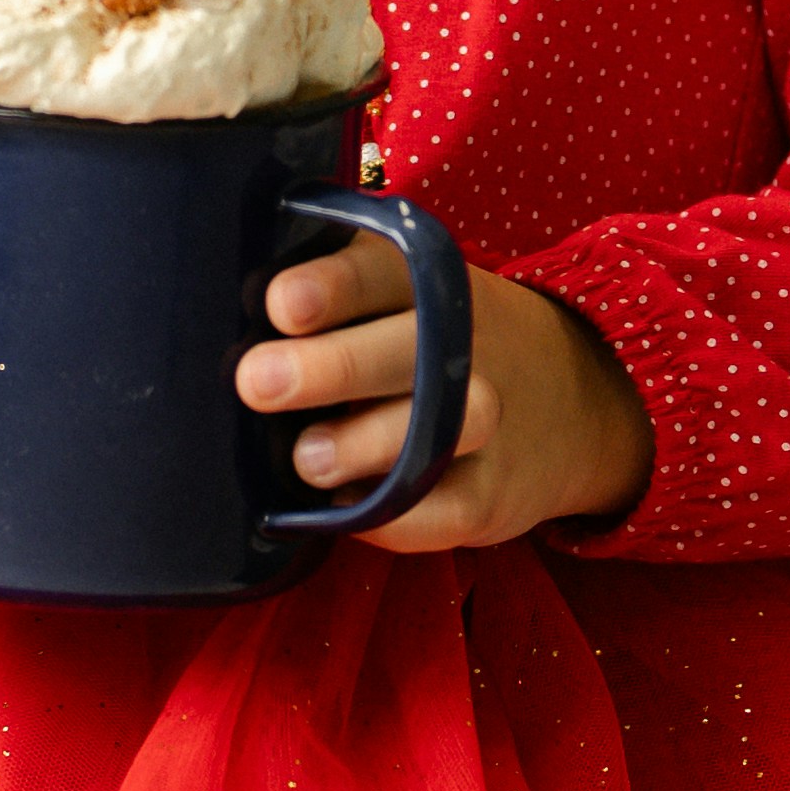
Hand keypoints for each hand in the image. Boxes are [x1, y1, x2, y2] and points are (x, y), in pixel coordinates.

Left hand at [237, 237, 648, 549]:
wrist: (572, 399)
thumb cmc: (436, 343)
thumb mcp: (405, 296)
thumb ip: (329, 298)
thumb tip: (217, 320)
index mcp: (426, 285)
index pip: (382, 273)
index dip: (332, 287)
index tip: (280, 304)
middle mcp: (463, 345)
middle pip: (407, 351)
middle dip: (333, 366)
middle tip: (258, 382)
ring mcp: (487, 423)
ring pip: (439, 429)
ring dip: (368, 443)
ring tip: (307, 458)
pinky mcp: (493, 496)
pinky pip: (444, 511)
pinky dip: (391, 518)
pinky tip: (339, 510)